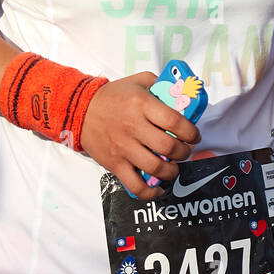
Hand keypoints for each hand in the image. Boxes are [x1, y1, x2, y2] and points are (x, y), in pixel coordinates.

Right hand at [80, 71, 200, 201]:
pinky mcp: (115, 164)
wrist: (80, 109)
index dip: (191, 132)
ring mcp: (124, 147)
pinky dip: (151, 192)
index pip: (175, 122)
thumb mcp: (137, 81)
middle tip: (184, 150)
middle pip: (169, 147)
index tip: (194, 136)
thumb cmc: (112, 96)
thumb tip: (180, 93)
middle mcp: (134, 127)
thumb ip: (159, 84)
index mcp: (142, 104)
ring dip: (172, 171)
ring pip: (156, 167)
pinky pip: (136, 185)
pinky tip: (158, 188)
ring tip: (173, 166)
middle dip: (184, 152)